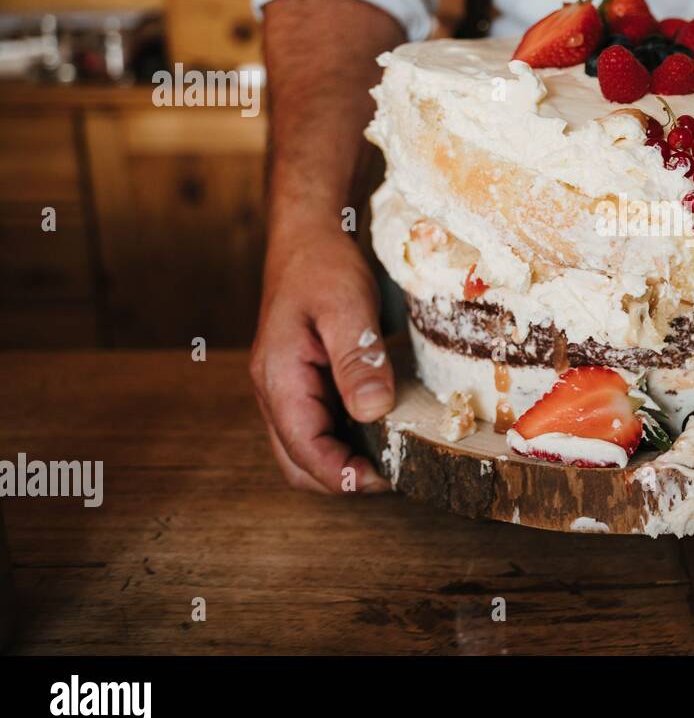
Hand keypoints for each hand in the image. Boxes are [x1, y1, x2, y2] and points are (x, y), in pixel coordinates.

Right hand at [250, 225, 392, 492]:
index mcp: (278, 378)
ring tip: (393, 456)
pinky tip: (382, 429)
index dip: (343, 475)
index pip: (304, 451)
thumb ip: (357, 360)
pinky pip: (319, 425)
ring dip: (344, 461)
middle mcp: (274, 391)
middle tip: (394, 474)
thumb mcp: (347, 308)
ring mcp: (286, 389)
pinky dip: (346, 439)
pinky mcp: (303, 382)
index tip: (387, 480)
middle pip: (299, 462)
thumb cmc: (324, 267)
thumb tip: (372, 412)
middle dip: (342, 478)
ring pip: (307, 448)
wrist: (309, 237)